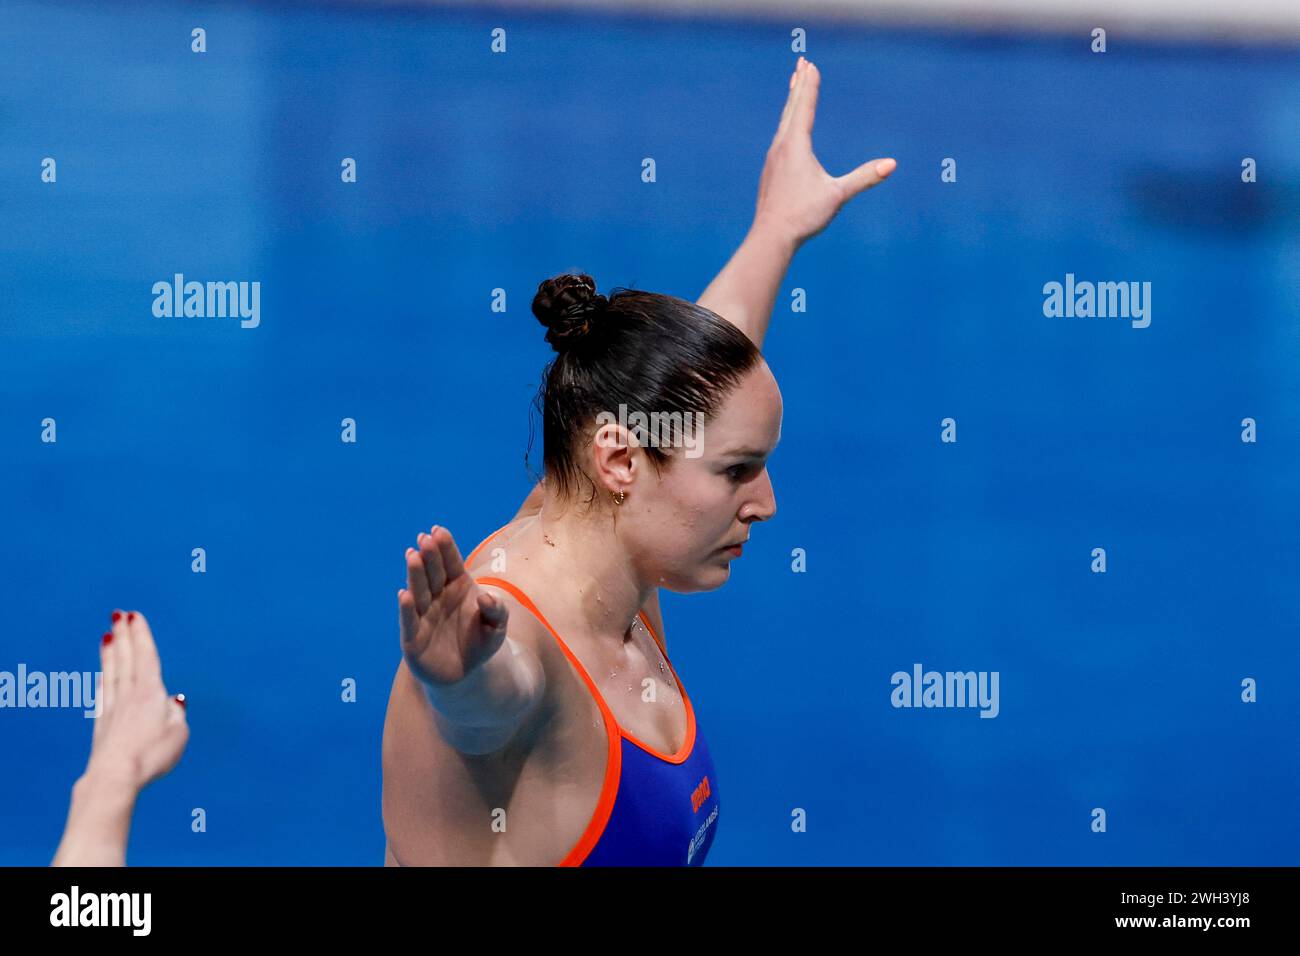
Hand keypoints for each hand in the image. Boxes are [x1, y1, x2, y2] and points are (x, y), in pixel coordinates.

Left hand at [88, 611, 188, 792]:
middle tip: (118, 614)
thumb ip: (176, 713)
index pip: (146, 656)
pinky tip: (101, 676)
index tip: (134, 615)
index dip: (141, 635)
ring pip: (112, 673)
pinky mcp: (102, 725)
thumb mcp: (178, 732)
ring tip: (107, 636)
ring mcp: (113, 709)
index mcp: (150, 692)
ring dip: (111, 652)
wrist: (114, 776)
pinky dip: (103, 680)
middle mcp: (129, 695)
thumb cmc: (151, 755)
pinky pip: (103, 693)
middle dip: (124, 635)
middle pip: (126, 659)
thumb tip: (173, 700)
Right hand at [398, 526, 509, 687]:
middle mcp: (437, 597)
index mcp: (457, 586)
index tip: (438, 530)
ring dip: (415, 574)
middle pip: (433, 573)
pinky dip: (406, 608)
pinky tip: (404, 594)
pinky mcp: (413, 637)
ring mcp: (423, 615)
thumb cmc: (481, 642)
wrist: (467, 673)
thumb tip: (485, 598)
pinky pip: (409, 621)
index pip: (451, 563)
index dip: (445, 547)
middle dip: (429, 555)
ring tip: (413, 555)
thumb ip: (497, 611)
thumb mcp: (497, 627)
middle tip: (425, 538)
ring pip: (419, 591)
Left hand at [753, 56, 895, 245]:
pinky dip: (786, 124)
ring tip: (794, 89)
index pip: (804, 107)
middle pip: (791, 108)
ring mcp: (773, 159)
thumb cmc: (803, 216)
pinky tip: (788, 130)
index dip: (810, 86)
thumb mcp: (837, 195)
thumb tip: (892, 164)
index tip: (811, 65)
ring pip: (783, 123)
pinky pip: (780, 138)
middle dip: (798, 85)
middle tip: (801, 63)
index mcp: (795, 146)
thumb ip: (864, 178)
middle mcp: (781, 147)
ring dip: (791, 103)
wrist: (770, 237)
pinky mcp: (771, 172)